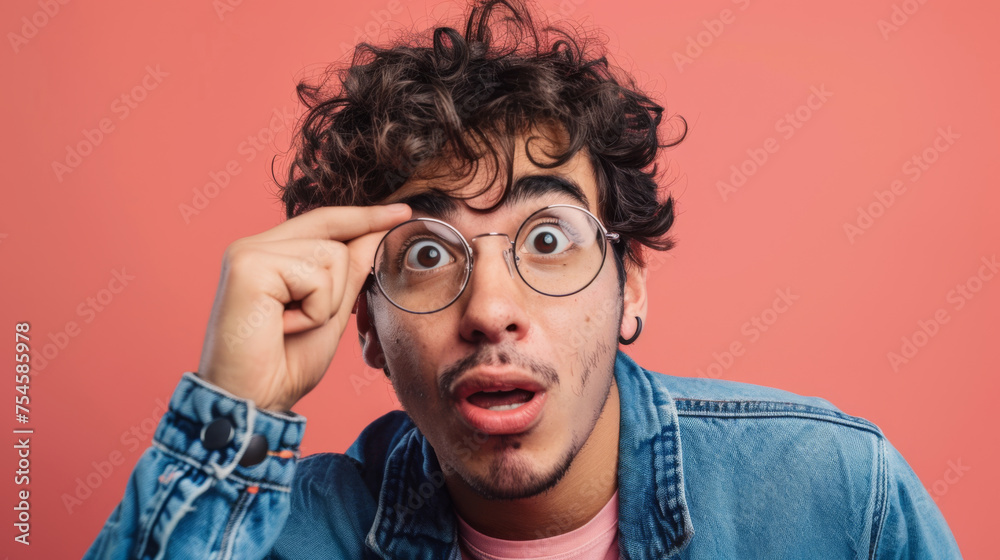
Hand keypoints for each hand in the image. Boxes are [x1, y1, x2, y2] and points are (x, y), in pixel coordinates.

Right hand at [196, 204, 410, 411]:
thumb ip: (350, 271)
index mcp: (269, 252)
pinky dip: (312, 311)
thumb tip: (377, 232)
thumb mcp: (331, 310)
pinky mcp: (249, 265)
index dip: (364, 217)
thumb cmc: (285, 363)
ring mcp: (248, 252)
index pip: (325, 221)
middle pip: (333, 235)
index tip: (402, 211)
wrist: (254, 400)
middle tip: (303, 324)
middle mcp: (254, 245)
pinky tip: (282, 328)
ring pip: (330, 255)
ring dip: (325, 302)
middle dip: (339, 284)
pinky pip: (315, 276)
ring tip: (290, 327)